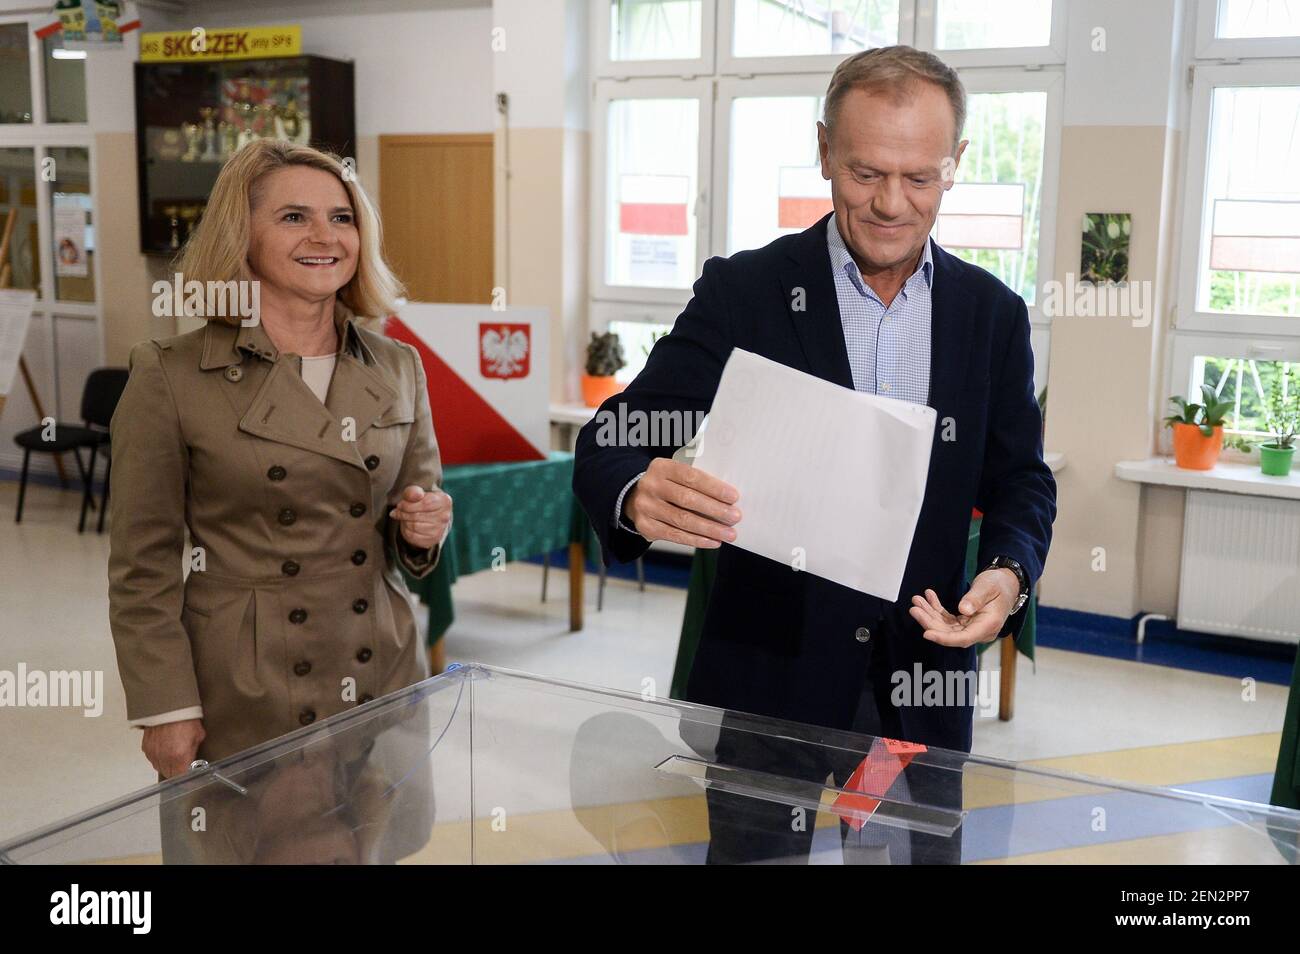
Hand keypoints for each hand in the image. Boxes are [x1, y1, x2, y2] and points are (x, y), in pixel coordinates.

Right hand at [142, 718, 205, 778]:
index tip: (190, 779)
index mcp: (179, 757)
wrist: (167, 706)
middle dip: (177, 773)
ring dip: (167, 766)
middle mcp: (164, 758)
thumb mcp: (198, 736)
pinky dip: (159, 758)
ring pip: (160, 768)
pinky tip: (165, 750)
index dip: (187, 780)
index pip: (182, 778)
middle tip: (183, 767)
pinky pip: (152, 759)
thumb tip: (192, 758)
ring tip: (174, 757)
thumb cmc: (185, 719)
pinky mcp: (146, 748)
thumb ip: (194, 751)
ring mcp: (153, 754)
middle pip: (170, 775)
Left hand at [390, 485, 451, 548]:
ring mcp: (439, 530)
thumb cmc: (423, 501)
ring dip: (404, 521)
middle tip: (398, 511)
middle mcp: (445, 516)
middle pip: (416, 516)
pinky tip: (407, 525)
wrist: (432, 517)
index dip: (408, 504)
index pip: (424, 503)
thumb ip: (414, 491)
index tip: (400, 504)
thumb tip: (416, 494)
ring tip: (404, 517)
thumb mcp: (418, 493)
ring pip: (413, 526)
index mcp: (444, 501)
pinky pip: (412, 536)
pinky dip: (406, 530)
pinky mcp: (432, 540)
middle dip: (403, 513)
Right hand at [625, 458, 740, 548]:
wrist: (634, 497)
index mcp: (662, 467)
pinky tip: (713, 542)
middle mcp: (650, 486)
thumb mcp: (675, 474)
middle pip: (687, 499)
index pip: (691, 477)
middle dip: (715, 510)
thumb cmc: (667, 485)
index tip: (734, 497)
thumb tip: (727, 500)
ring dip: (709, 529)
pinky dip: (696, 540)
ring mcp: (646, 507)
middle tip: (735, 517)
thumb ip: (696, 482)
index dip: (713, 487)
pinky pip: (674, 535)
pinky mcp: (645, 526)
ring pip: (682, 520)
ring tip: (729, 534)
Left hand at [907, 569, 1020, 647]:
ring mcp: (971, 627)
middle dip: (930, 622)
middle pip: (950, 634)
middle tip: (914, 608)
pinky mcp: (965, 621)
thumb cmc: (1000, 584)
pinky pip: (947, 619)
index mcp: (988, 626)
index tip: (927, 633)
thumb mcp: (988, 587)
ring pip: (946, 626)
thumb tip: (963, 610)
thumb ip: (975, 598)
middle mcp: (979, 630)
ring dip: (930, 614)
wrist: (1007, 582)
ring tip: (917, 600)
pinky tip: (928, 597)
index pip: (963, 638)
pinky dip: (936, 609)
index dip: (944, 638)